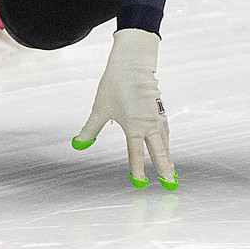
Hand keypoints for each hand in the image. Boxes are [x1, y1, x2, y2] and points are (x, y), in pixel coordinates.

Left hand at [72, 28, 177, 189]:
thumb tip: (78, 144)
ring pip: (165, 142)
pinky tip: (167, 145)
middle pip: (159, 152)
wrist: (133, 63)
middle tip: (170, 185)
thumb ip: (90, 130)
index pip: (136, 154)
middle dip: (165, 170)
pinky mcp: (160, 109)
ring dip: (168, 157)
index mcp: (134, 126)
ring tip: (171, 170)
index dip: (138, 170)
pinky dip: (167, 142)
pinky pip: (166, 131)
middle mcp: (149, 124)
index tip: (139, 184)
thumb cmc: (115, 85)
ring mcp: (157, 116)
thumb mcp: (99, 109)